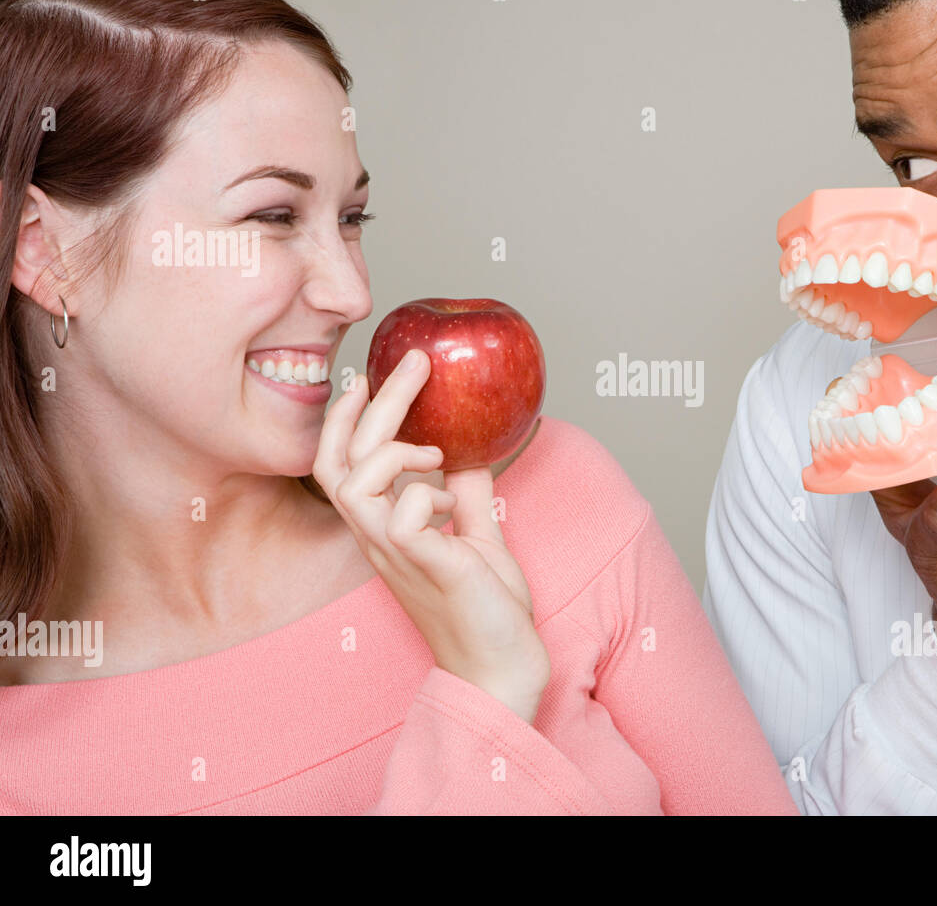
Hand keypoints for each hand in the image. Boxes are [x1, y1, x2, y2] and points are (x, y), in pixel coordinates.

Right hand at [313, 349, 549, 722]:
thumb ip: (464, 498)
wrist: (502, 669)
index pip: (340, 463)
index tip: (372, 377)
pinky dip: (423, 491)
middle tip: (416, 361)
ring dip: (395, 449)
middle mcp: (377, 538)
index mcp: (384, 528)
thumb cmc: (488, 610)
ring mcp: (395, 553)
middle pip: (343, 458)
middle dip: (376, 401)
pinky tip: (447, 501)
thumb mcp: (478, 539)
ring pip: (354, 481)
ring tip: (435, 451)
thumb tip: (467, 456)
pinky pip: (402, 513)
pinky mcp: (424, 565)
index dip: (347, 418)